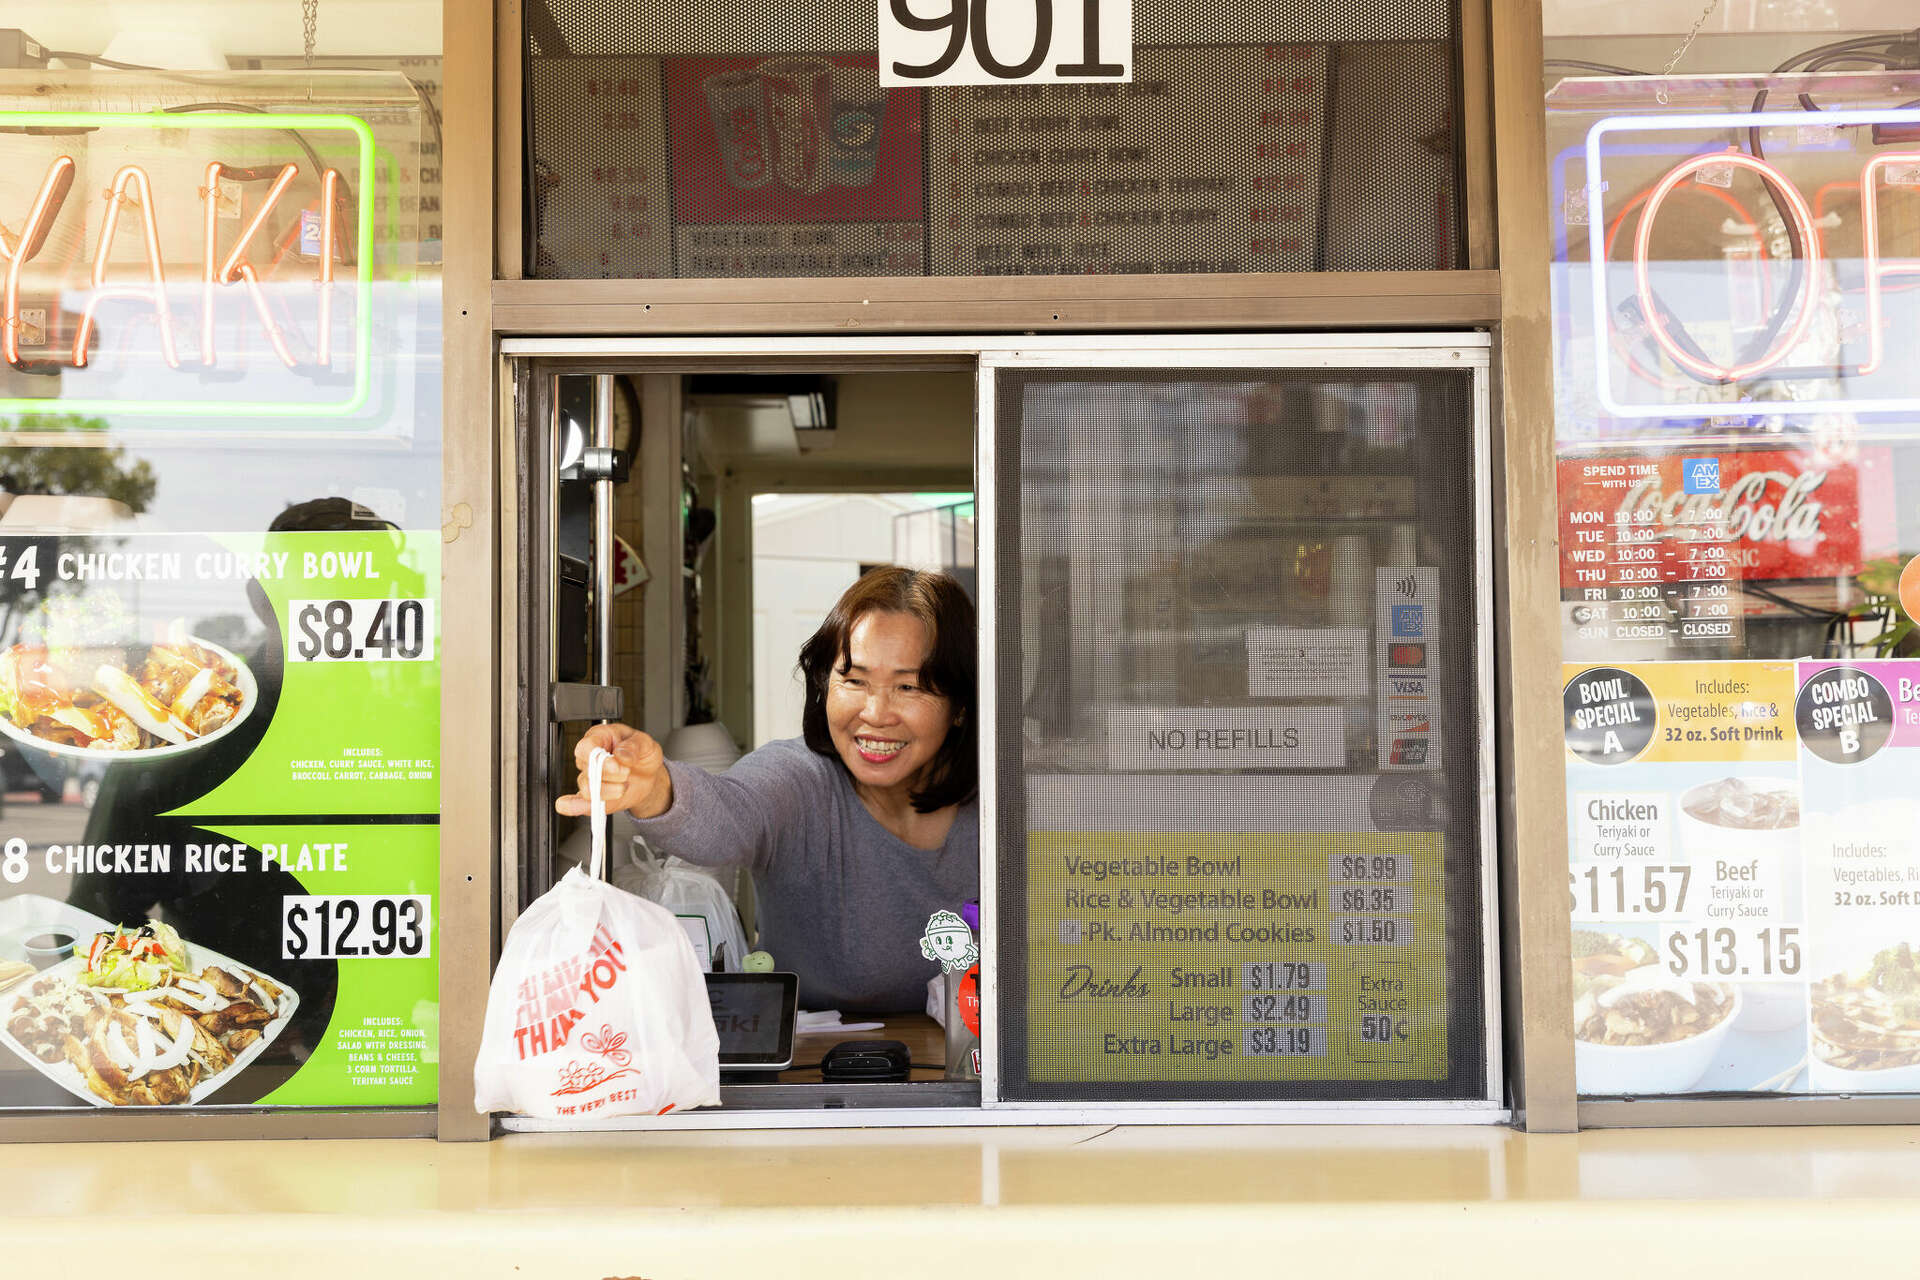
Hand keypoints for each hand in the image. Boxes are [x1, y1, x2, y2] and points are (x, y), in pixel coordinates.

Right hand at [554, 723, 673, 818]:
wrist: (648, 774)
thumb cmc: (642, 753)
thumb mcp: (645, 743)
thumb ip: (634, 746)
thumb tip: (621, 754)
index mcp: (599, 738)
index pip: (586, 747)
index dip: (599, 758)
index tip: (617, 765)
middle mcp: (589, 758)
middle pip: (587, 770)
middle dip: (611, 775)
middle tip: (627, 772)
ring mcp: (589, 778)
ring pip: (587, 789)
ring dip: (610, 791)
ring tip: (624, 785)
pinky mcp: (593, 796)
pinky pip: (577, 803)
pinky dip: (575, 806)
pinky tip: (580, 806)